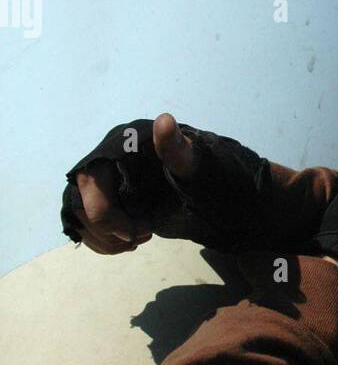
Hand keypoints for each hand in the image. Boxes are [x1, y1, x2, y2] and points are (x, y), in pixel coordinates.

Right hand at [61, 113, 275, 254]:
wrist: (231, 201)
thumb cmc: (219, 180)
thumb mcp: (199, 168)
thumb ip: (178, 149)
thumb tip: (164, 121)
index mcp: (128, 143)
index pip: (89, 175)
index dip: (100, 207)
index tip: (132, 229)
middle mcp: (114, 160)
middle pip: (79, 194)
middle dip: (102, 224)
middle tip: (136, 237)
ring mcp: (115, 183)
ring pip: (80, 210)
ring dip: (100, 234)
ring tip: (135, 240)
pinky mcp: (119, 203)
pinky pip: (90, 223)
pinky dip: (102, 240)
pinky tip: (132, 242)